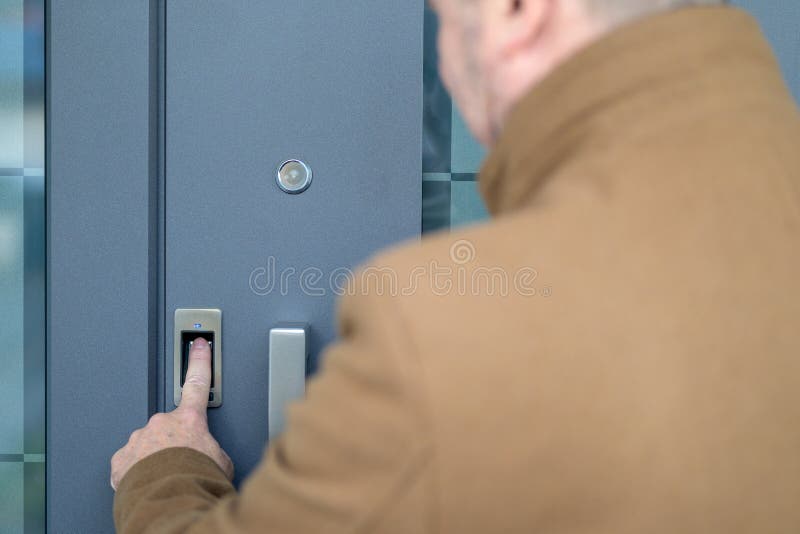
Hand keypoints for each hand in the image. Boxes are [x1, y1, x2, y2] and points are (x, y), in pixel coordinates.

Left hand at [110, 337, 233, 489]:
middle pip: (168, 427)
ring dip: (154, 458)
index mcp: (190, 420)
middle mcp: (161, 424)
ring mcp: (138, 441)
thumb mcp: (223, 461)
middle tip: (182, 463)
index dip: (199, 361)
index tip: (198, 345)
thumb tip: (213, 455)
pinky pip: (128, 462)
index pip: (197, 382)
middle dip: (174, 443)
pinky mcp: (120, 460)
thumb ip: (213, 448)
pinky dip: (137, 472)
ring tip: (166, 478)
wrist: (170, 500)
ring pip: (146, 445)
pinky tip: (148, 482)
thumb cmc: (197, 480)